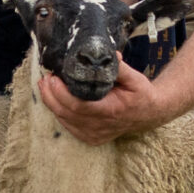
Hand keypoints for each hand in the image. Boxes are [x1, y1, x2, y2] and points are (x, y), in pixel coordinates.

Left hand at [40, 60, 173, 145]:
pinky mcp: (91, 138)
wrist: (149, 114)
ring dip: (52, 103)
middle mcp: (101, 126)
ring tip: (45, 86)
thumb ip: (119, 68)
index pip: (79, 106)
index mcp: (111, 111)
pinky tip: (54, 99)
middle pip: (67, 114)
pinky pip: (69, 126)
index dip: (61, 93)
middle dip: (51, 96)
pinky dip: (60, 113)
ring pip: (65, 121)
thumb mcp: (135, 78)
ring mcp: (95, 135)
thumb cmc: (140, 94)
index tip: (53, 78)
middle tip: (44, 79)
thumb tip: (107, 54)